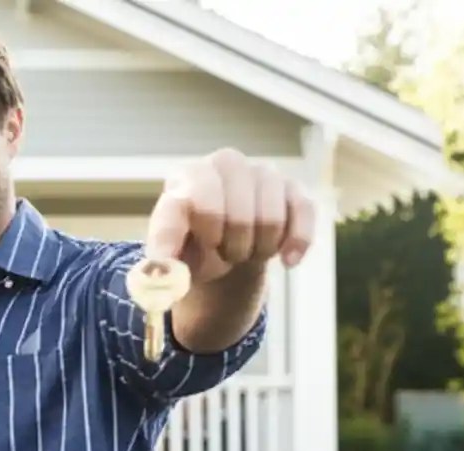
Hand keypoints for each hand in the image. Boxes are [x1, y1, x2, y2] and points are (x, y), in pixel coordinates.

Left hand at [145, 147, 315, 284]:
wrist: (221, 244)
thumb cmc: (191, 244)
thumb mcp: (168, 254)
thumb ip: (162, 262)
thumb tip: (160, 272)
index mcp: (188, 177)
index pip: (200, 198)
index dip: (207, 231)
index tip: (208, 250)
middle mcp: (225, 164)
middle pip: (239, 215)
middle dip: (232, 247)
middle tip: (222, 254)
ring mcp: (262, 172)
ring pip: (272, 219)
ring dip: (259, 249)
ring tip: (243, 253)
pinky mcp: (293, 188)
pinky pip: (304, 214)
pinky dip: (296, 243)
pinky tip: (287, 261)